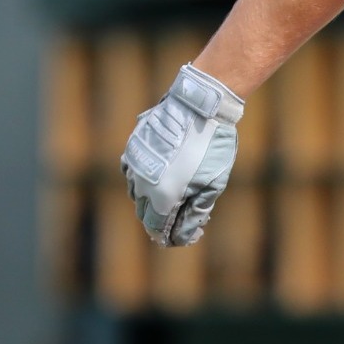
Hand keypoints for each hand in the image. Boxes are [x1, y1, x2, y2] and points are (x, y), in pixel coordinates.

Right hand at [120, 64, 244, 246]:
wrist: (200, 107)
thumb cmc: (212, 148)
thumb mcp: (213, 185)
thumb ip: (196, 212)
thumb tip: (185, 234)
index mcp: (163, 197)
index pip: (157, 228)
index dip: (171, 237)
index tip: (187, 236)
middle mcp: (142, 184)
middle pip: (145, 213)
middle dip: (162, 221)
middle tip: (186, 218)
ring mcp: (134, 164)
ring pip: (136, 194)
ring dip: (152, 201)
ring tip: (176, 197)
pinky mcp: (132, 148)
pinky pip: (131, 173)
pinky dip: (143, 182)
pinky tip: (161, 178)